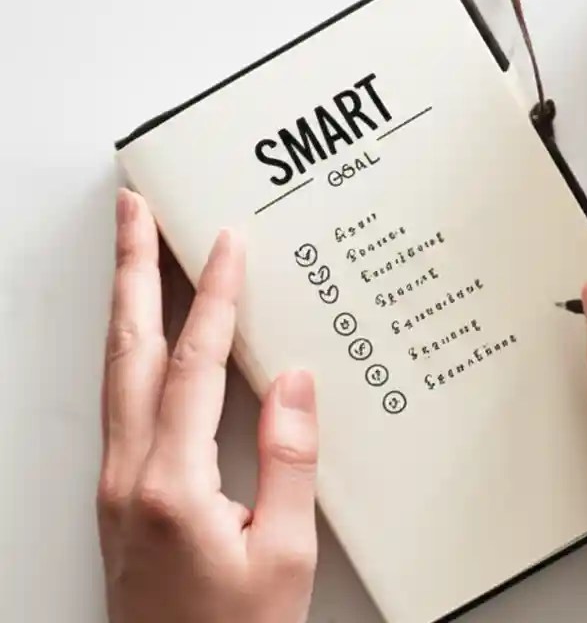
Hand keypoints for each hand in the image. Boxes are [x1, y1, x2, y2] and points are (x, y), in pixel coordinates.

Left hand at [98, 189, 319, 622]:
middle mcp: (127, 476)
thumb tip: (290, 384)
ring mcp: (113, 485)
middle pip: (128, 350)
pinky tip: (147, 337)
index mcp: (169, 485)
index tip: (226, 243)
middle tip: (131, 213)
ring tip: (133, 255)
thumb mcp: (283, 555)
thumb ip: (288, 462)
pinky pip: (121, 400)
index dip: (214, 298)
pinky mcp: (117, 497)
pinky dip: (132, 349)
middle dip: (131, 271)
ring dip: (125, 304)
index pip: (191, 366)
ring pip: (115, 371)